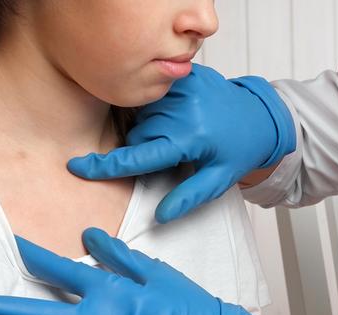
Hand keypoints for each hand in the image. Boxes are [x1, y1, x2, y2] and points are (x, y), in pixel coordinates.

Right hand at [67, 64, 296, 223]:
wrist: (260, 116)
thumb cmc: (238, 151)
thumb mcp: (218, 179)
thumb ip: (188, 197)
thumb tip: (160, 216)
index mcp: (190, 138)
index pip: (138, 156)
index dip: (105, 166)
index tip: (77, 167)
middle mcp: (183, 109)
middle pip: (138, 135)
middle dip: (146, 149)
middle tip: (174, 152)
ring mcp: (183, 87)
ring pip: (142, 116)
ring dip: (151, 128)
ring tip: (180, 132)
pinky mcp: (185, 75)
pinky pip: (153, 96)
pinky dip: (158, 109)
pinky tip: (179, 114)